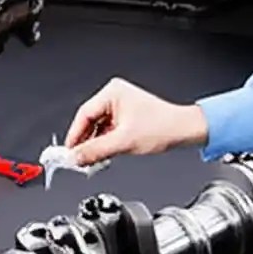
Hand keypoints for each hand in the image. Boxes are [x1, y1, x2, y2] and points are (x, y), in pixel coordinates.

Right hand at [64, 78, 208, 165]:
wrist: (183, 131)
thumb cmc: (163, 127)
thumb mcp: (123, 142)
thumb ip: (95, 151)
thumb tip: (76, 157)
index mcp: (113, 92)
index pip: (84, 115)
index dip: (74, 136)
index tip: (68, 152)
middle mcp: (115, 96)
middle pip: (89, 122)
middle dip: (85, 143)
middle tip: (78, 160)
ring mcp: (120, 106)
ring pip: (98, 128)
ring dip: (95, 145)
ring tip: (91, 161)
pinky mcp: (125, 116)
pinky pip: (107, 130)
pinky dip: (104, 144)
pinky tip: (102, 156)